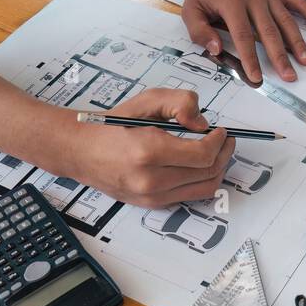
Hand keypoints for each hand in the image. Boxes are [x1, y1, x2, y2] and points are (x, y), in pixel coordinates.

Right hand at [63, 89, 234, 207]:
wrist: (80, 151)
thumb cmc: (112, 125)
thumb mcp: (146, 101)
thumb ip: (179, 103)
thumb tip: (203, 124)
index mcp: (148, 152)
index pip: (203, 154)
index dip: (219, 141)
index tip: (220, 130)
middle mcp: (151, 180)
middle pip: (208, 173)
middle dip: (224, 154)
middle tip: (225, 139)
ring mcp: (151, 197)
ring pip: (204, 189)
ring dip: (218, 169)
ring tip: (217, 152)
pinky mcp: (151, 205)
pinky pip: (189, 196)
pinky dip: (202, 180)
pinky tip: (199, 164)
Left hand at [181, 0, 305, 82]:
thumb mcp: (190, 8)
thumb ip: (200, 31)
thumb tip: (216, 49)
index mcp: (232, 2)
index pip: (243, 36)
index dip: (250, 58)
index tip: (256, 77)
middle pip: (269, 32)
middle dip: (280, 57)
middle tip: (289, 76)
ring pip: (287, 21)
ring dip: (298, 42)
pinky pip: (299, 3)